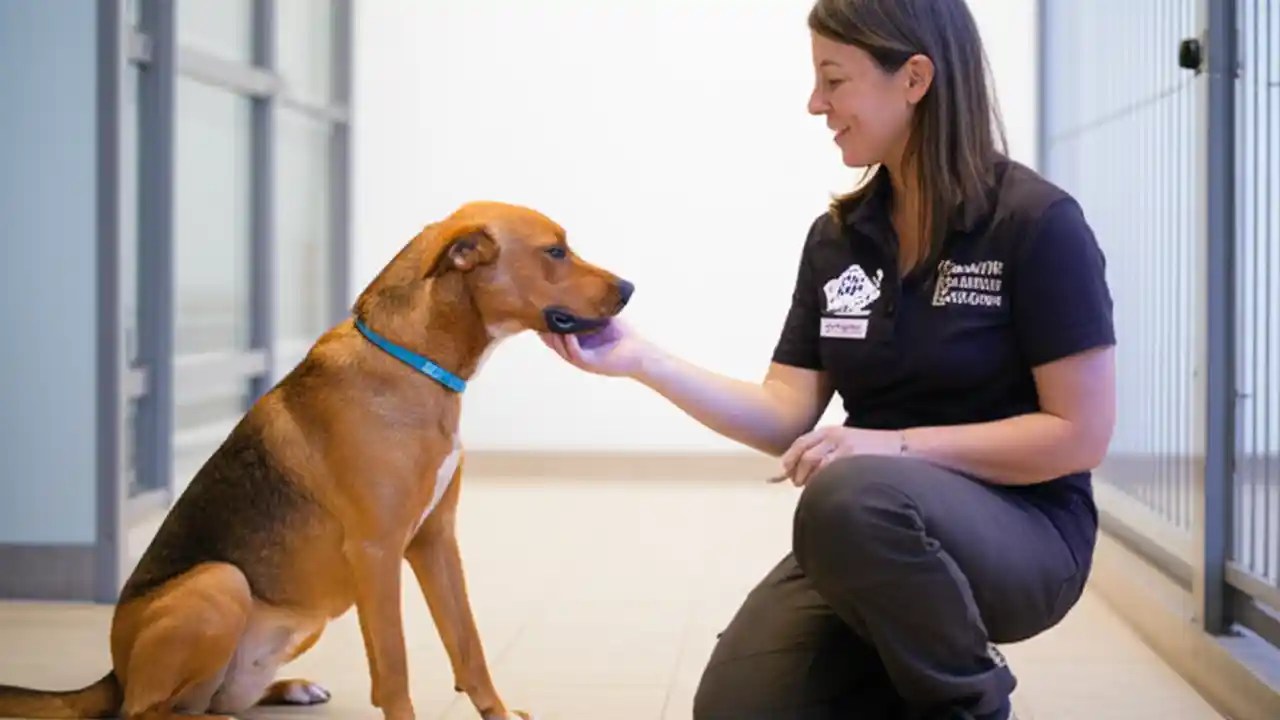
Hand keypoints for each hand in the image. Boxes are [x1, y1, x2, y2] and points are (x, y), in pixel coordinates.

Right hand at [538, 317, 652, 378]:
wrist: (641, 353)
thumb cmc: (623, 335)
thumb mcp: (602, 317)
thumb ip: (590, 306)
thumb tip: (580, 283)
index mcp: (576, 343)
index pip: (554, 334)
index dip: (544, 324)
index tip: (537, 309)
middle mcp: (576, 352)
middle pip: (553, 343)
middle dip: (544, 330)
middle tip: (535, 315)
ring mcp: (582, 360)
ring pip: (561, 349)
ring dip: (554, 336)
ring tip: (547, 322)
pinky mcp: (591, 364)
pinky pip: (576, 353)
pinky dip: (570, 343)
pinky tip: (567, 332)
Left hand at [777, 426, 902, 486]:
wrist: (901, 447)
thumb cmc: (873, 450)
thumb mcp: (846, 442)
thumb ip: (825, 451)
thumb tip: (804, 470)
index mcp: (830, 431)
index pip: (800, 443)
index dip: (788, 459)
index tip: (783, 473)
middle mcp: (833, 435)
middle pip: (804, 456)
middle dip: (797, 473)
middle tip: (799, 484)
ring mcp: (843, 446)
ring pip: (813, 463)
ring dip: (808, 479)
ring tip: (813, 489)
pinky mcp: (852, 457)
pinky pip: (828, 471)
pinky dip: (821, 481)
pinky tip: (825, 488)